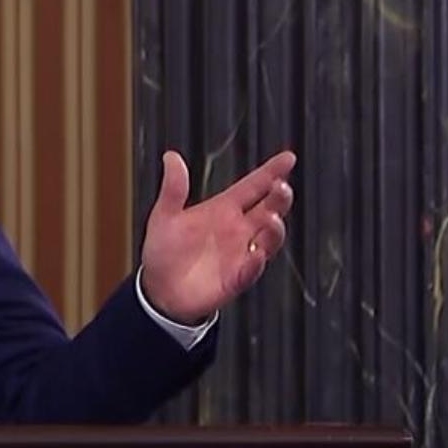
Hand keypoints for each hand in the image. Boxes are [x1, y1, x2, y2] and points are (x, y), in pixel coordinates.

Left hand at [140, 149, 296, 322]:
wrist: (159, 290)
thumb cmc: (164, 252)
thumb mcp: (164, 216)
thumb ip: (173, 188)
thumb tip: (171, 157)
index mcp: (223, 209)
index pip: (253, 186)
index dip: (271, 172)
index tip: (288, 158)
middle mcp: (238, 230)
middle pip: (269, 209)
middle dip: (279, 197)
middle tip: (281, 187)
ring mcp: (241, 253)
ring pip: (269, 238)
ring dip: (274, 228)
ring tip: (270, 218)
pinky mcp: (237, 278)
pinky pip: (252, 270)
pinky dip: (256, 262)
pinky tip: (256, 254)